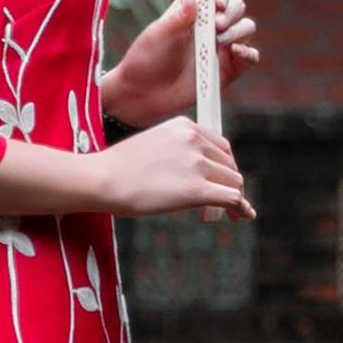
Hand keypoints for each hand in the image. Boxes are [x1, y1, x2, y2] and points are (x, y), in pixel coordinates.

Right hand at [99, 112, 251, 220]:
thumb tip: (196, 175)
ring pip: (234, 182)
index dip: (224, 167)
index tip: (220, 183)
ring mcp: (197, 164)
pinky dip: (240, 208)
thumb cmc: (121, 168)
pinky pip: (231, 198)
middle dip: (230, 184)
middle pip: (229, 165)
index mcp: (185, 126)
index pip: (221, 146)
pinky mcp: (196, 189)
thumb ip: (179, 152)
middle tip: (226, 204)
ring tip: (230, 214)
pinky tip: (240, 216)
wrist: (103, 179)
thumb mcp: (155, 145)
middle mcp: (195, 140)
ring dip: (235, 198)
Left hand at [113, 0, 259, 127]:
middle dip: (231, 13)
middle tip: (217, 26)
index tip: (217, 4)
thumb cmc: (147, 59)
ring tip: (219, 42)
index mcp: (193, 9)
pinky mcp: (228, 68)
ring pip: (246, 27)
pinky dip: (248, 53)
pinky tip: (235, 52)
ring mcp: (221, 46)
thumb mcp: (159, 35)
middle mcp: (210, 24)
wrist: (145, 94)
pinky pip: (250, 57)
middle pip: (236, 6)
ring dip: (238, 31)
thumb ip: (178, 17)